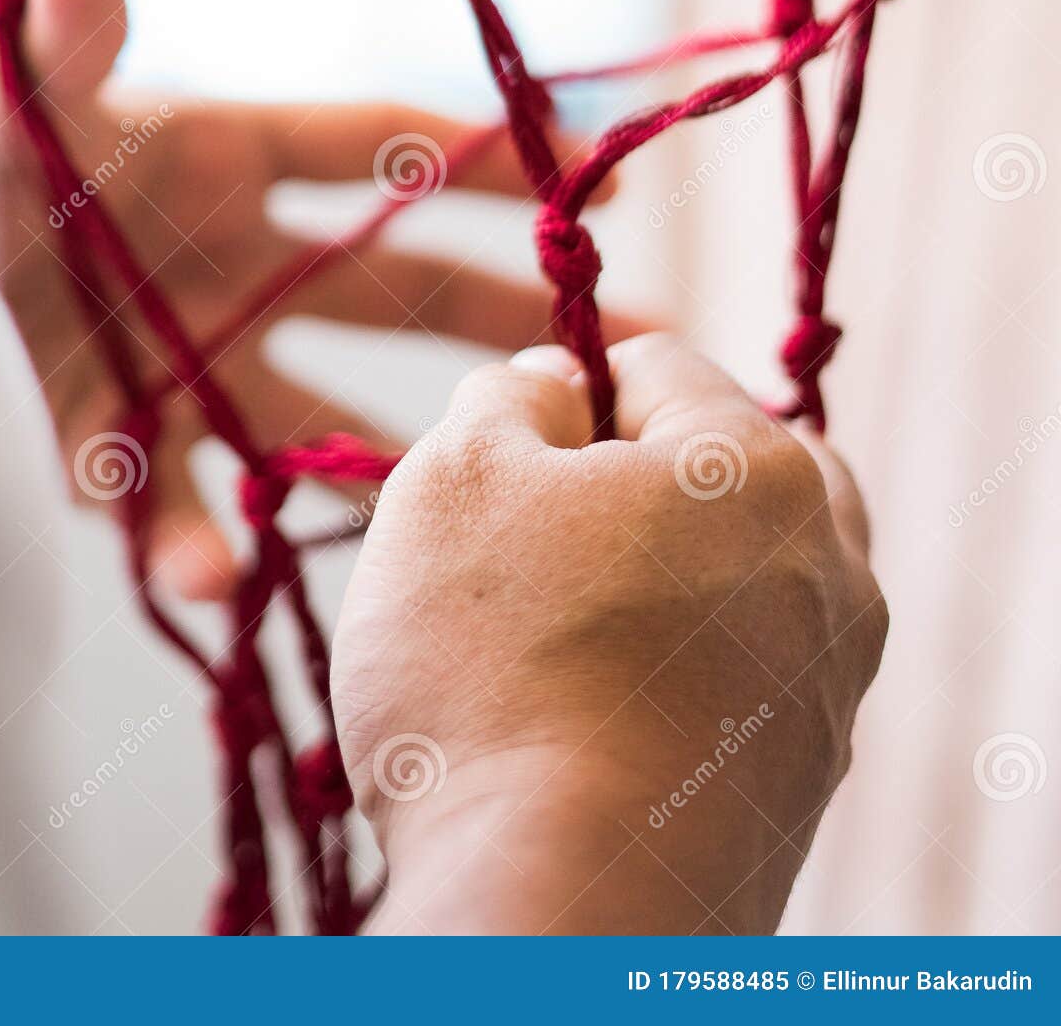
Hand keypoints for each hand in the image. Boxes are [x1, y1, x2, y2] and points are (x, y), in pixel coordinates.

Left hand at [0, 0, 650, 600]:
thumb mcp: (0, 95)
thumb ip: (59, 34)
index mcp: (217, 155)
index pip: (380, 148)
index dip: (492, 157)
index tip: (608, 178)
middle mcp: (225, 264)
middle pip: (391, 290)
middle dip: (504, 318)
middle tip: (625, 355)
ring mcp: (181, 362)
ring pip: (314, 416)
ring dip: (388, 456)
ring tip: (475, 503)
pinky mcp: (112, 446)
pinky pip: (173, 502)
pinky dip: (195, 543)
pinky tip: (216, 579)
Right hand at [331, 334, 885, 933]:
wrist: (560, 913)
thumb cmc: (491, 672)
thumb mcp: (455, 479)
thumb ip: (508, 397)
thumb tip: (551, 382)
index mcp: (754, 468)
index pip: (657, 367)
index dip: (561, 387)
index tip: (501, 449)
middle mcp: (827, 569)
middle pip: (723, 472)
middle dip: (625, 483)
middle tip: (528, 538)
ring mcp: (825, 685)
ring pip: (734, 578)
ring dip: (648, 579)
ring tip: (547, 634)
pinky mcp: (801, 781)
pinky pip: (735, 677)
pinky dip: (668, 671)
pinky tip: (583, 714)